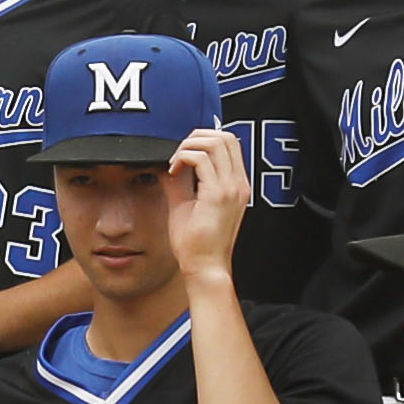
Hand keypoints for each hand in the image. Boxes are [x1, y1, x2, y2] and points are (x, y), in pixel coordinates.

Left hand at [166, 127, 249, 286]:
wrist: (204, 267)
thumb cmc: (197, 244)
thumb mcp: (186, 205)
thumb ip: (179, 184)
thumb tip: (165, 167)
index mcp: (236, 186)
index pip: (229, 144)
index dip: (204, 140)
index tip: (183, 155)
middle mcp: (238, 184)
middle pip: (226, 136)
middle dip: (197, 136)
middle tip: (178, 153)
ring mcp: (231, 188)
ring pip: (215, 142)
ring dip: (189, 146)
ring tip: (174, 163)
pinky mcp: (218, 195)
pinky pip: (201, 159)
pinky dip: (183, 158)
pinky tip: (172, 172)